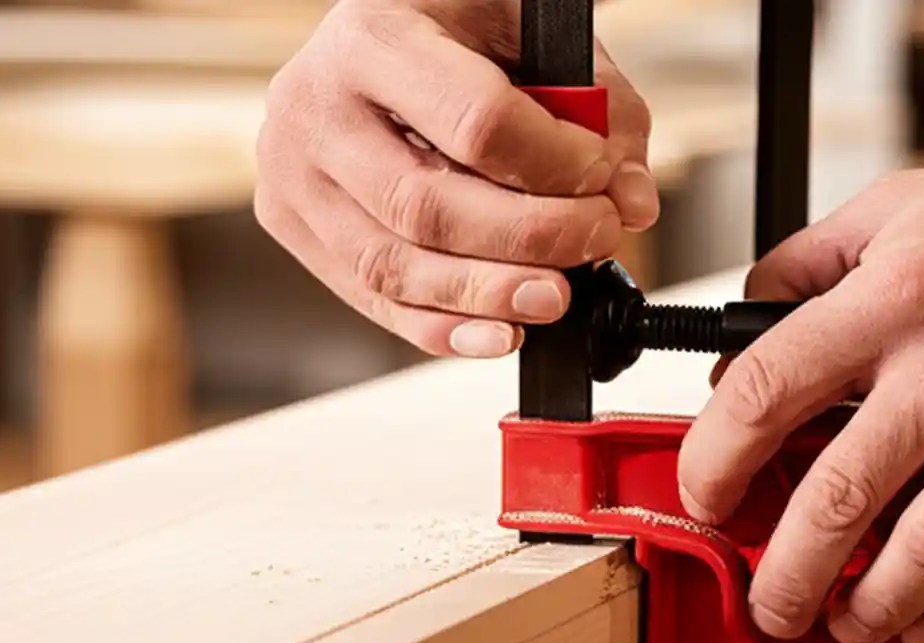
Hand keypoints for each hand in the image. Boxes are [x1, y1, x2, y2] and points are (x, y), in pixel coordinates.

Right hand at [254, 0, 656, 357]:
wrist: (377, 30)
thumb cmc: (450, 23)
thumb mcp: (533, 33)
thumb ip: (599, 109)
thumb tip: (632, 204)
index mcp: (373, 36)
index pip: (476, 124)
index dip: (553, 167)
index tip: (601, 181)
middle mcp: (315, 107)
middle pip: (427, 207)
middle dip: (526, 242)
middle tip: (593, 244)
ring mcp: (293, 173)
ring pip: (391, 266)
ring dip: (485, 297)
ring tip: (552, 299)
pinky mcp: (292, 223)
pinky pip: (370, 297)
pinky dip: (441, 327)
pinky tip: (497, 331)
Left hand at [678, 147, 923, 642]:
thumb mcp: (892, 210)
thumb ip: (802, 265)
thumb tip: (737, 332)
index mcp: (895, 298)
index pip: (770, 388)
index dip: (717, 455)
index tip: (707, 492)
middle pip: (842, 493)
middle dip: (786, 568)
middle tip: (766, 599)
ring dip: (872, 604)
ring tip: (840, 621)